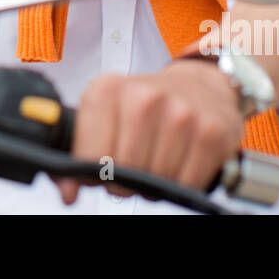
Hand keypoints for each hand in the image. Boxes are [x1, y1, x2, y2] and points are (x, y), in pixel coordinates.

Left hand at [56, 59, 242, 204]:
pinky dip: (180, 184)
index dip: (91, 174)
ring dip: (153, 184)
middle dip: (123, 182)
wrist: (199, 85)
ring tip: (154, 161)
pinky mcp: (211, 133)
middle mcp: (144, 98)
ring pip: (156, 182)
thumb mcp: (105, 114)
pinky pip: (187, 185)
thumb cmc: (145, 104)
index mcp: (108, 90)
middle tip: (129, 169)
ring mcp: (181, 114)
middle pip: (124, 173)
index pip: (90, 156)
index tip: (96, 172)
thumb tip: (67, 193)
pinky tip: (178, 162)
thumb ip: (79, 153)